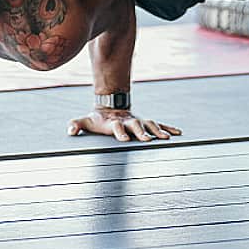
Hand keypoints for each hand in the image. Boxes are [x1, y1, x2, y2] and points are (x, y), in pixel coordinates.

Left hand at [67, 108, 181, 141]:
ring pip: (150, 125)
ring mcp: (138, 121)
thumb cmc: (98, 120)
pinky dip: (168, 128)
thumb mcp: (86, 121)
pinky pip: (159, 125)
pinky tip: (178, 133)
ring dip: (158, 131)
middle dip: (142, 132)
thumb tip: (70, 131)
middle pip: (136, 126)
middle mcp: (128, 121)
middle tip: (147, 140)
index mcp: (114, 123)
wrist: (110, 108)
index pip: (117, 128)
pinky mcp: (145, 123)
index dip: (120, 133)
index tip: (125, 140)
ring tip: (166, 138)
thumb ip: (76, 124)